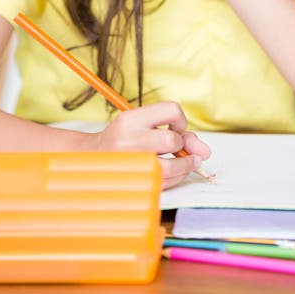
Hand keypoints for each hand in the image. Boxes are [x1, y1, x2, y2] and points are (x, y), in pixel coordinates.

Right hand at [93, 101, 210, 189]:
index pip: (171, 110)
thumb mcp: (142, 125)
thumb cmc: (124, 140)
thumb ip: (177, 131)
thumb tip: (205, 152)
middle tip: (177, 148)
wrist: (90, 160)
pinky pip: (165, 183)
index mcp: (131, 119)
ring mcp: (129, 163)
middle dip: (181, 146)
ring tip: (184, 163)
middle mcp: (128, 139)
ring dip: (184, 166)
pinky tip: (172, 173)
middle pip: (171, 140)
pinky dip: (175, 179)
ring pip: (171, 167)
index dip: (181, 121)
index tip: (175, 128)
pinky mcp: (132, 182)